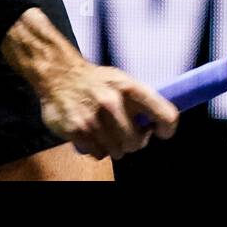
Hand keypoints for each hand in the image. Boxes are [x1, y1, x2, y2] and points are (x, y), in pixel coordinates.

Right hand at [37, 59, 178, 159]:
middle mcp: (113, 103)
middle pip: (137, 143)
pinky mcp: (77, 130)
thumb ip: (140, 101)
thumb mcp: (122, 80)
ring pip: (117, 152)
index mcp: (130, 88)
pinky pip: (98, 153)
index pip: (165, 115)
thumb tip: (158, 124)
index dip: (167, 129)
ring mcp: (94, 118)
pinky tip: (91, 132)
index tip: (160, 131)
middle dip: (133, 142)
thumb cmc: (95, 80)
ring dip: (113, 146)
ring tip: (104, 130)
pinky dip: (95, 147)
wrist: (59, 73)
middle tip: (125, 134)